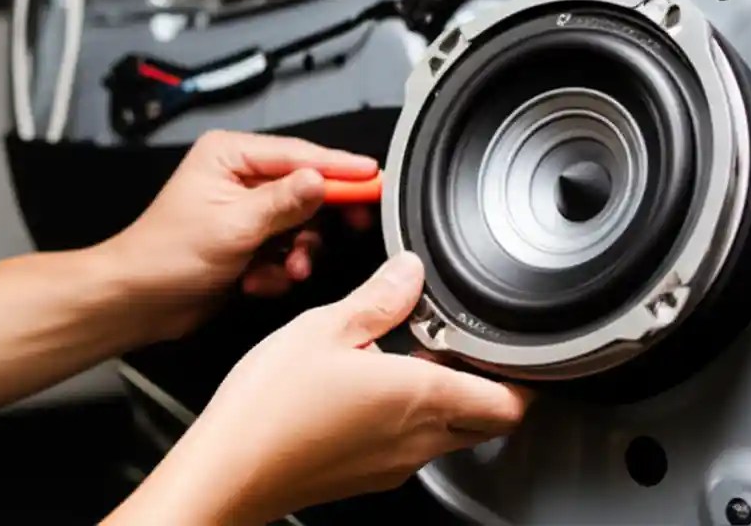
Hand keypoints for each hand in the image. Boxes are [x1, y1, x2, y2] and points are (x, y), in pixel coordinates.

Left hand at [93, 130, 378, 341]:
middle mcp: (240, 178)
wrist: (138, 302)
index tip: (372, 178)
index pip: (300, 154)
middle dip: (318, 220)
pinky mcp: (249, 242)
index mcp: (231, 156)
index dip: (340, 168)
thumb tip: (319, 179)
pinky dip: (279, 269)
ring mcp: (246, 211)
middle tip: (349, 229)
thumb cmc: (166, 256)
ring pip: (301, 225)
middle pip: (306, 189)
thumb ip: (284, 202)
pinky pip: (287, 250)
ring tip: (286, 269)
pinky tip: (257, 281)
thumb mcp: (235, 225)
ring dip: (298, 252)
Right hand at [111, 253, 532, 525]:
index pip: (509, 403)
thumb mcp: (325, 328)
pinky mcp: (367, 477)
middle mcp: (417, 441)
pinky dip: (410, 420)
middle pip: (487, 423)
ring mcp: (393, 465)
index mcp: (421, 399)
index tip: (510, 350)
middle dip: (489, 388)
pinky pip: (410, 448)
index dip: (522, 378)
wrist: (228, 472)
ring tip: (410, 360)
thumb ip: (378, 298)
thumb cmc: (270, 407)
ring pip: (449, 436)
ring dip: (445, 401)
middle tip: (464, 349)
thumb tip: (410, 272)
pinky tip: (370, 389)